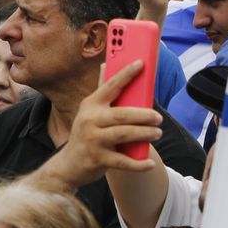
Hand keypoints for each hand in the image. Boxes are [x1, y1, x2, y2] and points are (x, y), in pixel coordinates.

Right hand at [52, 62, 164, 178]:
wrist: (69, 164)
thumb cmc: (86, 133)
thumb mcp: (90, 111)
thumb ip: (103, 91)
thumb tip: (106, 64)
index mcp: (90, 105)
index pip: (110, 85)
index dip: (126, 74)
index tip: (141, 64)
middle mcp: (89, 120)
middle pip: (121, 114)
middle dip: (143, 115)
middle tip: (158, 118)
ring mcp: (93, 140)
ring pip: (123, 135)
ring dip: (143, 134)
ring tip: (157, 133)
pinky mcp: (98, 159)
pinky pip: (122, 161)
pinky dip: (138, 163)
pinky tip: (149, 163)